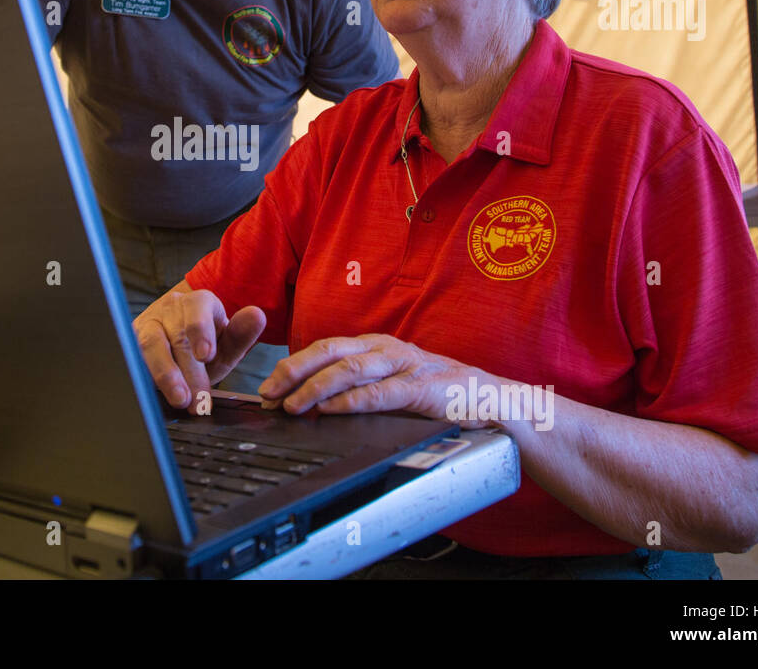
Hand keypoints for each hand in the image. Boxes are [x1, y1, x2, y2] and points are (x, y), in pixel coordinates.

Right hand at [134, 286, 266, 409]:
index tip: (206, 356)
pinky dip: (144, 376)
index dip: (200, 332)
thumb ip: (242, 334)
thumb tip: (256, 315)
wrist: (181, 345)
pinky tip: (154, 395)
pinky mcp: (129, 341)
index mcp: (198, 301)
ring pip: (149, 345)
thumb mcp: (228, 343)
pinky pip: (132, 357)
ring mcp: (147, 322)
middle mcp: (170, 308)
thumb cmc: (207, 346)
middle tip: (199, 399)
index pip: (197, 310)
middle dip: (188, 370)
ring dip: (164, 374)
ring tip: (180, 399)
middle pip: (176, 336)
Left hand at [257, 333, 492, 426]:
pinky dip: (352, 401)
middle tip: (268, 393)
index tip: (267, 388)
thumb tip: (312, 406)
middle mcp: (385, 349)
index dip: (291, 366)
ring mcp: (404, 365)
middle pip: (328, 352)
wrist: (490, 400)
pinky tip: (332, 410)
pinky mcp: (421, 387)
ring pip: (349, 369)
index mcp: (374, 347)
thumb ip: (356, 390)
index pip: (323, 349)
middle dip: (293, 372)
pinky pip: (381, 393)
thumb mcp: (390, 385)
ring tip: (292, 404)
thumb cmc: (437, 394)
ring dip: (315, 388)